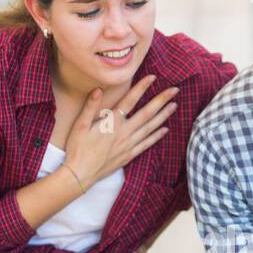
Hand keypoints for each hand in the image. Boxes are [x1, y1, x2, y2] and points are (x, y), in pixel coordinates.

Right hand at [64, 75, 178, 187]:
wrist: (81, 174)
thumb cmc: (77, 149)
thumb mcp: (80, 126)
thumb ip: (90, 107)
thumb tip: (98, 89)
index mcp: (112, 123)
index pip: (130, 101)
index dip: (142, 88)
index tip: (153, 78)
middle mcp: (124, 132)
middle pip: (147, 113)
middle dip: (162, 100)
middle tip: (175, 90)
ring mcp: (128, 144)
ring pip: (150, 128)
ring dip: (163, 116)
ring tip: (174, 106)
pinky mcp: (129, 155)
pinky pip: (146, 144)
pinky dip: (156, 136)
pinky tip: (165, 130)